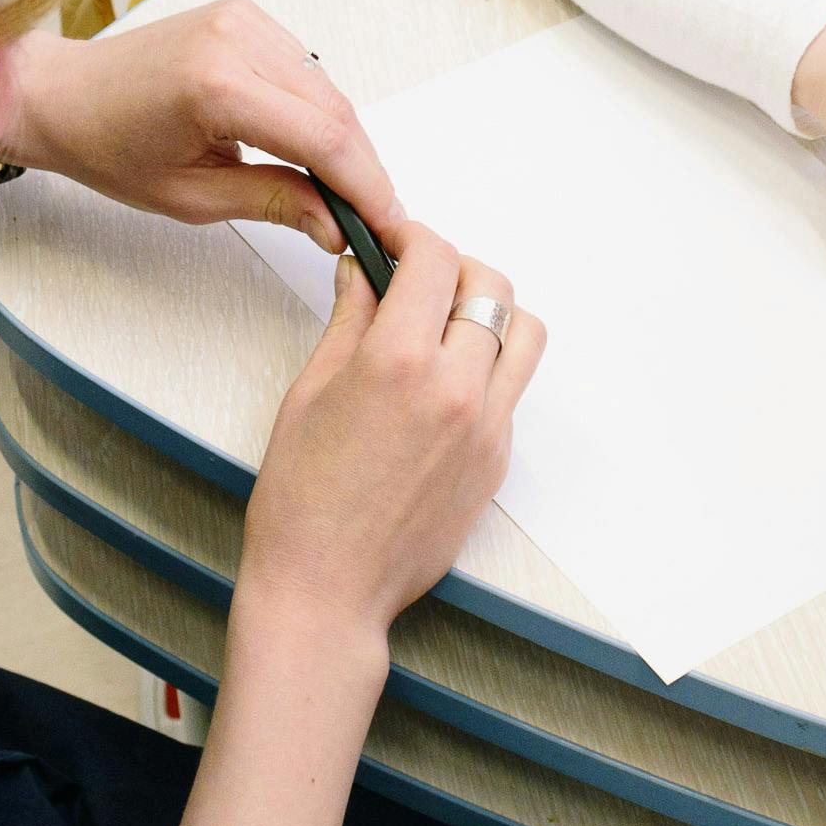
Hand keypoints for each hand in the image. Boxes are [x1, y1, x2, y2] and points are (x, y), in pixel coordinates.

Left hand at [0, 0, 399, 257]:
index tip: (385, 224)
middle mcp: (234, 38)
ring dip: (345, 140)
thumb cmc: (107, 144)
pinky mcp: (245, 15)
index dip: (366, 185)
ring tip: (344, 190)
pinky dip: (319, 111)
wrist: (64, 93)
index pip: (323, 137)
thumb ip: (274, 204)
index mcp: (215, 84)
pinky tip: (313, 148)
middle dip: (363, 167)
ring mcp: (243, 18)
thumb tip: (335, 225)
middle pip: (336, 110)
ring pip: (327, 88)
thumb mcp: (190, 197)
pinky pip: (305, 68)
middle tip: (374, 218)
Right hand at [239, 225, 542, 658]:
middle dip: (455, 268)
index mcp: (398, 363)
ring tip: (446, 326)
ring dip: (490, 314)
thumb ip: (349, 319)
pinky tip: (443, 384)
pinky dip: (487, 368)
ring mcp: (487, 427)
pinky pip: (512, 389)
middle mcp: (456, 389)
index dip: (412, 236)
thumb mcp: (310, 392)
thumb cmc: (301, 500)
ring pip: (524, 334)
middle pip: (492, 285)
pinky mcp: (497, 460)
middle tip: (418, 280)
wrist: (327, 589)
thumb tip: (364, 271)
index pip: (434, 259)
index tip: (393, 241)